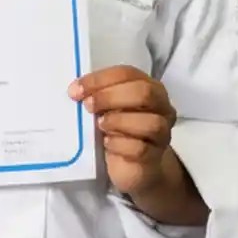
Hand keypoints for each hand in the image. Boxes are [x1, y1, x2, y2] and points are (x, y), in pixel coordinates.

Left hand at [69, 66, 176, 197]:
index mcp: (149, 87)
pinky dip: (120, 144)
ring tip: (100, 125)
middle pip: (144, 93)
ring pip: (150, 122)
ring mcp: (162, 133)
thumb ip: (97, 96)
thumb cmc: (118, 128)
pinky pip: (141, 149)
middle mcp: (161, 107)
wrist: (132, 164)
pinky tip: (106, 143)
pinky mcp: (155, 157)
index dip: (100, 80)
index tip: (76, 90)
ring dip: (119, 121)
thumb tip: (76, 91)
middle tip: (88, 106)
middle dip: (111, 97)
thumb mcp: (107, 108)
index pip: (127, 74)